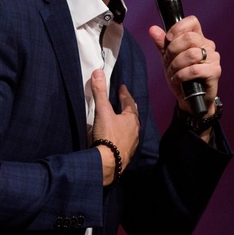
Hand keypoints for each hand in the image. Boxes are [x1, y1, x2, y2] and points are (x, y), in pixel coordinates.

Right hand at [89, 69, 138, 185]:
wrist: (108, 163)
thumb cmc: (108, 135)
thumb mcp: (102, 111)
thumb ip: (100, 92)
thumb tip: (98, 72)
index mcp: (131, 118)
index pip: (129, 102)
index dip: (124, 93)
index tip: (122, 87)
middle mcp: (135, 130)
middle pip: (133, 115)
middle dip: (129, 107)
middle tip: (125, 101)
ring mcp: (132, 143)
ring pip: (131, 128)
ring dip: (127, 122)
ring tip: (122, 118)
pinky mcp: (126, 153)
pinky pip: (127, 139)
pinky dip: (123, 134)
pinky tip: (118, 136)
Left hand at [149, 15, 220, 117]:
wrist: (190, 99)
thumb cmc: (181, 77)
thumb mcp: (168, 59)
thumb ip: (162, 44)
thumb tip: (153, 29)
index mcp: (198, 38)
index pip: (192, 21)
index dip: (178, 28)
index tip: (169, 39)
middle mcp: (208, 45)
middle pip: (189, 38)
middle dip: (173, 50)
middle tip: (168, 61)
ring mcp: (213, 58)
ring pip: (191, 54)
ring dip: (176, 64)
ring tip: (172, 72)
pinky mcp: (215, 72)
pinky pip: (195, 70)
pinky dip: (182, 75)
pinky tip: (177, 79)